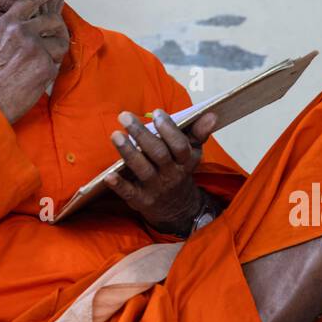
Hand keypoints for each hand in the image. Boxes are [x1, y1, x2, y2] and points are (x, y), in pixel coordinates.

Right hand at [0, 0, 68, 122]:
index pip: (32, 0)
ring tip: (38, 67)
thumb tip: (32, 26)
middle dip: (58, 33)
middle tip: (55, 44)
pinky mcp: (45, 66)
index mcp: (7, 24)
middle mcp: (21, 31)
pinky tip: (34, 80)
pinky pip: (57, 64)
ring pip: (59, 44)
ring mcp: (34, 48)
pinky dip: (49, 73)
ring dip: (54, 55)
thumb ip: (12, 32)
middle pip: (54, 21)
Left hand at [104, 108, 218, 234]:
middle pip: (158, 154)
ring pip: (142, 169)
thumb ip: (199, 132)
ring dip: (128, 152)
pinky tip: (109, 175)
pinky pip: (129, 192)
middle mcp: (171, 175)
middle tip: (125, 116)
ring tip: (116, 135)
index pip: (179, 145)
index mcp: (185, 161)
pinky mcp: (141, 200)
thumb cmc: (180, 169)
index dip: (169, 129)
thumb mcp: (192, 152)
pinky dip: (119, 185)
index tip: (157, 113)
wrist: (178, 207)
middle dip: (141, 134)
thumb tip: (212, 114)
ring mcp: (155, 188)